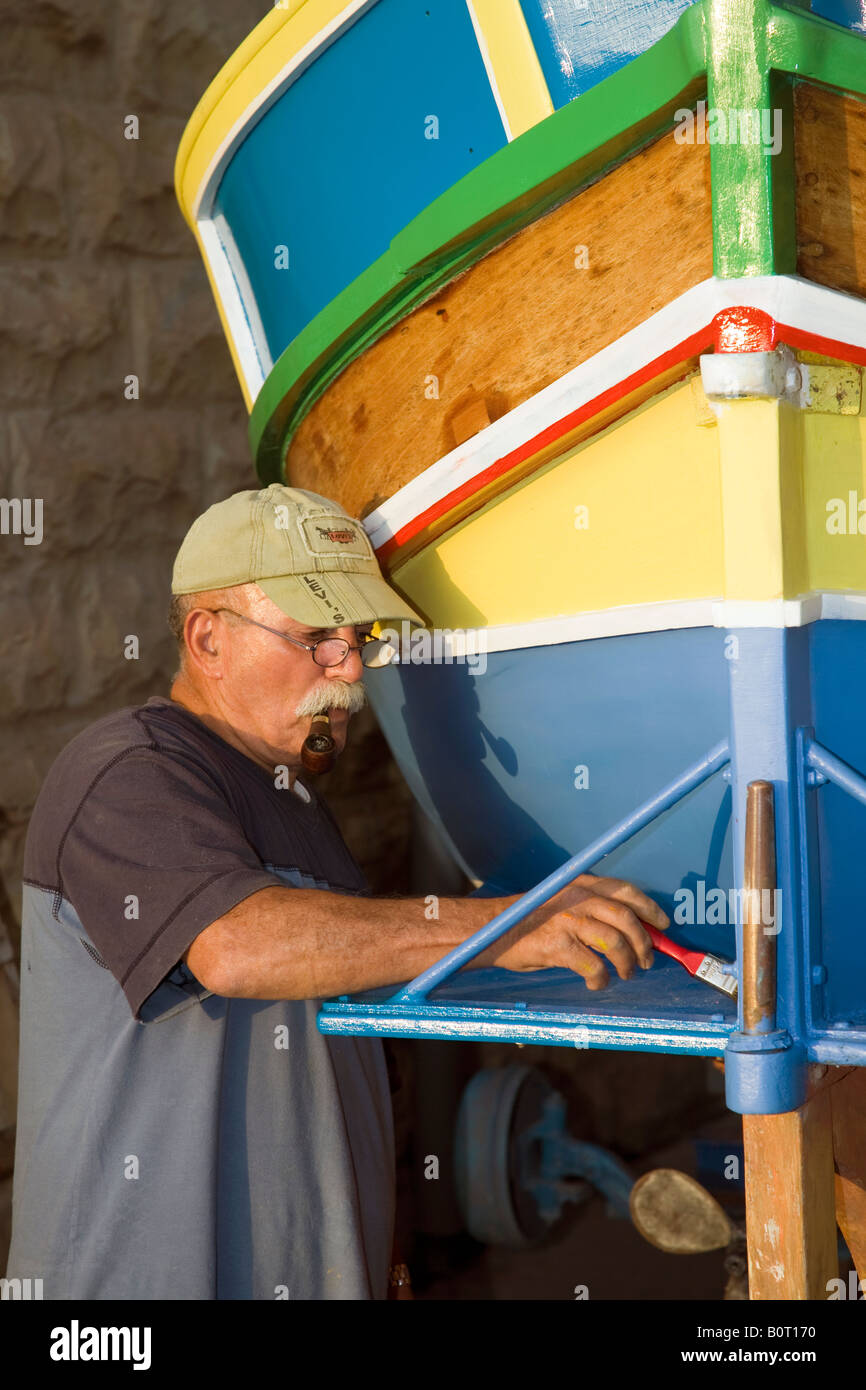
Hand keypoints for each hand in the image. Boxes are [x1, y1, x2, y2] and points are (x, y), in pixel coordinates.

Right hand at [486, 873, 669, 988]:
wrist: (490, 931)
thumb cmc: (527, 921)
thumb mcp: (561, 904)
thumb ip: (591, 910)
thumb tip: (628, 932)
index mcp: (581, 884)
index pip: (626, 891)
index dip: (650, 908)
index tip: (664, 925)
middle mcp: (577, 898)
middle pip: (626, 919)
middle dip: (643, 943)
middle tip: (646, 960)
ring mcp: (568, 921)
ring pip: (615, 943)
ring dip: (626, 963)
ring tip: (625, 974)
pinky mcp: (558, 946)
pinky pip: (593, 966)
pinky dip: (600, 978)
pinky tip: (595, 982)